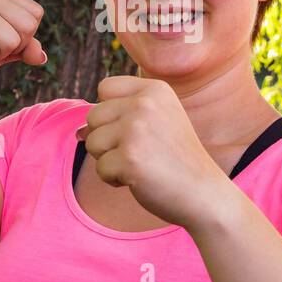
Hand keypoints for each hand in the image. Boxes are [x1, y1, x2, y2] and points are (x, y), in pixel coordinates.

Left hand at [76, 76, 229, 229]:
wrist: (203, 193)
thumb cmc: (176, 160)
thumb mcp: (156, 124)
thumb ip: (119, 118)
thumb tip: (78, 133)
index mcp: (154, 89)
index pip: (105, 88)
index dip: (111, 113)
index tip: (135, 131)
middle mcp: (145, 103)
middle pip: (93, 116)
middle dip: (107, 140)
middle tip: (139, 153)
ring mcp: (136, 130)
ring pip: (92, 143)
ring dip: (109, 160)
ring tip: (140, 165)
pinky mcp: (129, 158)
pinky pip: (100, 168)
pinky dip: (114, 180)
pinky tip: (140, 179)